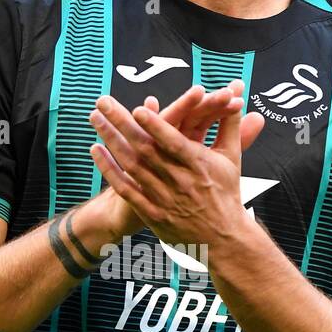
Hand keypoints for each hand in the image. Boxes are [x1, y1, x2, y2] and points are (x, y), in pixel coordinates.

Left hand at [89, 81, 264, 251]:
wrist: (222, 239)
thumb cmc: (226, 193)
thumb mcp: (232, 157)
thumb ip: (230, 123)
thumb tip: (236, 92)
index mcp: (199, 165)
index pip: (175, 143)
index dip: (156, 126)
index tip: (138, 109)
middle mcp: (179, 181)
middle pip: (145, 149)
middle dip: (121, 123)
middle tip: (103, 102)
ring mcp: (163, 198)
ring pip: (131, 166)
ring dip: (111, 140)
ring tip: (95, 119)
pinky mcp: (151, 213)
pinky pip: (125, 189)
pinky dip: (109, 170)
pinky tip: (96, 150)